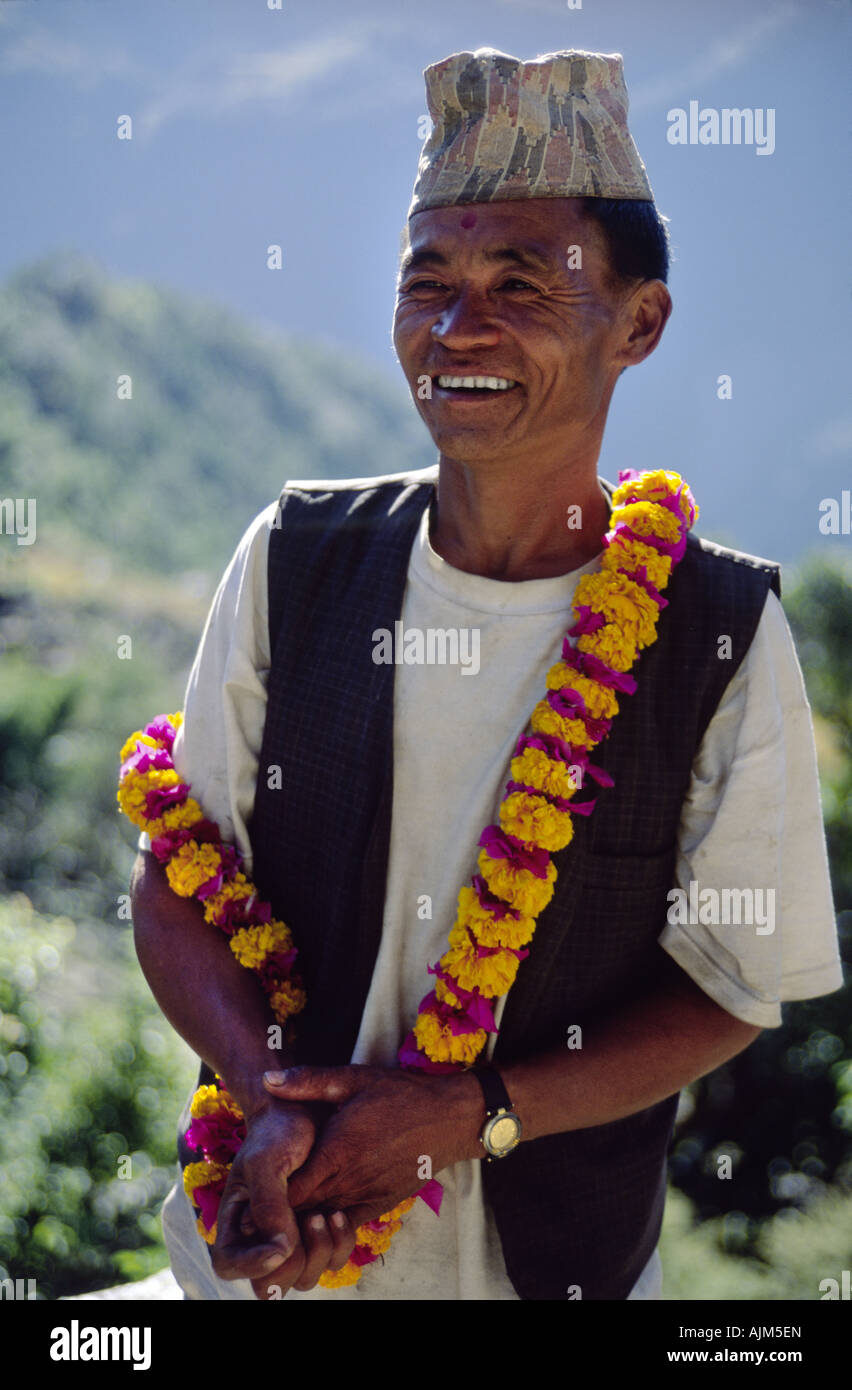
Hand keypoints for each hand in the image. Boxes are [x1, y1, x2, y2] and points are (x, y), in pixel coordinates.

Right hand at [209, 1099, 356, 1297]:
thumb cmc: (278, 1132)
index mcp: (236, 1220)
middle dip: (292, 1262)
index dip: (253, 1266)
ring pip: (302, 1278)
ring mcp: (291, 1236)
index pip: (229, 1265)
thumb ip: (268, 1204)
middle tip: (310, 1219)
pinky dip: (338, 1245)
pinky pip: (330, 1261)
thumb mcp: (266, 1161)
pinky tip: (339, 1215)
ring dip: (319, 1253)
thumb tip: (281, 1249)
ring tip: (325, 1213)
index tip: (282, 1245)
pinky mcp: (319, 1231)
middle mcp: (261, 1236)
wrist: (307, 1110)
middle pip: (268, 1284)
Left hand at [262, 1064, 482, 1229]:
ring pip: (321, 1219)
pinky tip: (321, 1204)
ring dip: (302, 1213)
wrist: (450, 1118)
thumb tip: (266, 1079)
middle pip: (300, 1209)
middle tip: (265, 1191)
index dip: (268, 1189)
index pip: (287, 1189)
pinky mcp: (380, 1205)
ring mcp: (366, 1196)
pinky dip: (330, 1220)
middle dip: (280, 1205)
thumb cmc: (399, 1093)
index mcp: (337, 1151)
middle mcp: (349, 1180)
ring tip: (287, 1198)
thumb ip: (307, 1081)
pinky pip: (347, 1224)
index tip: (258, 1178)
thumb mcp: (352, 1078)